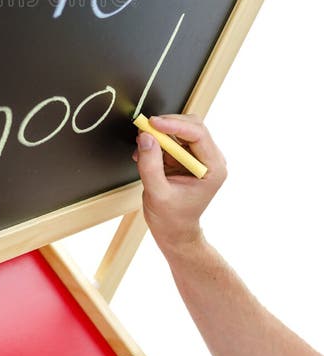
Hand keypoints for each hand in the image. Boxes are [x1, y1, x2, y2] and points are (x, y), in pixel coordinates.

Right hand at [133, 114, 226, 255]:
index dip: (174, 125)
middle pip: (192, 126)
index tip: (153, 123)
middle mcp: (209, 160)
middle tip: (144, 128)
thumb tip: (146, 137)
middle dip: (166, 125)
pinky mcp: (185, 157)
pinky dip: (156, 142)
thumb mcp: (158, 194)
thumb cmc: (172, 219)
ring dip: (159, 134)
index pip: (198, 134)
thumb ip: (151, 165)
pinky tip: (144, 155)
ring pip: (180, 130)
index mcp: (213, 169)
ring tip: (142, 147)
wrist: (174, 232)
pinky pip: (170, 139)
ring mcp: (198, 157)